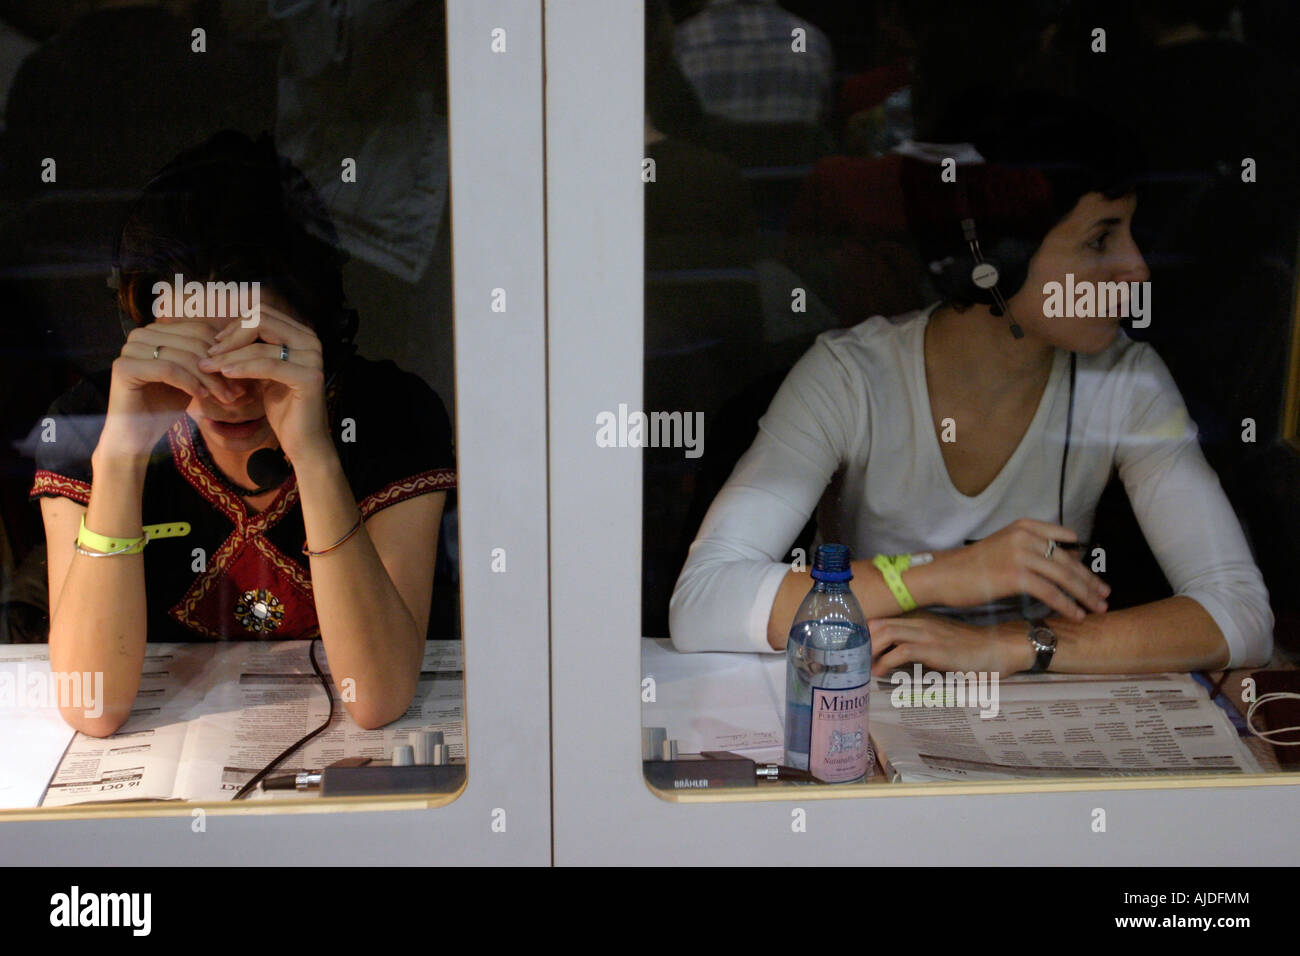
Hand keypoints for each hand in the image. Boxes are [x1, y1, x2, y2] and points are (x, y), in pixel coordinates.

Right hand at [100, 321, 245, 458]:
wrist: (136, 436)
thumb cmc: (165, 406)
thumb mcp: (194, 378)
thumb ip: (211, 361)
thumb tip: (248, 349)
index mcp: (156, 330)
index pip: (199, 330)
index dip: (225, 352)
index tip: (242, 376)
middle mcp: (141, 334)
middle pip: (193, 341)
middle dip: (219, 367)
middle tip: (237, 391)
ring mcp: (129, 349)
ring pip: (183, 356)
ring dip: (209, 379)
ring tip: (225, 398)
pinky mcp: (123, 367)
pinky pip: (168, 369)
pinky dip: (190, 382)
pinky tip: (203, 397)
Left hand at [201, 302, 329, 463]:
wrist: (303, 442)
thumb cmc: (284, 409)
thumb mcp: (265, 373)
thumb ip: (254, 351)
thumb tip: (223, 333)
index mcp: (302, 336)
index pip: (263, 314)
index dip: (236, 326)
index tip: (216, 344)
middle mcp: (311, 342)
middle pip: (262, 321)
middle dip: (231, 337)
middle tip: (210, 354)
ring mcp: (312, 359)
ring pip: (260, 345)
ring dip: (229, 355)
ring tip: (208, 367)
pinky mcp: (309, 378)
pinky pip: (267, 365)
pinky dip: (243, 368)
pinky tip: (225, 374)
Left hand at [868, 612, 1031, 677]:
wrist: (997, 648)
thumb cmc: (967, 649)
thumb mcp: (936, 642)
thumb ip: (914, 645)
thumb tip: (890, 659)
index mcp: (917, 618)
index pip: (881, 619)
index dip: (863, 634)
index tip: (852, 651)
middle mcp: (918, 621)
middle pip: (877, 623)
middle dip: (861, 642)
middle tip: (852, 662)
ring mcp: (925, 632)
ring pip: (885, 632)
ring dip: (870, 651)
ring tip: (862, 667)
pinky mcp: (933, 647)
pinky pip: (901, 650)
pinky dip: (886, 661)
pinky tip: (879, 673)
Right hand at [930, 518, 1107, 621]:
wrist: (943, 575)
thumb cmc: (969, 567)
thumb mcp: (1002, 547)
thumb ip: (1028, 550)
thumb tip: (1057, 566)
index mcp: (1023, 526)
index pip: (1063, 539)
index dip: (1082, 560)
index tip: (1093, 576)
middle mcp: (1025, 537)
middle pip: (1068, 561)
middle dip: (1089, 581)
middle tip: (1104, 596)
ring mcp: (1021, 555)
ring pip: (1064, 577)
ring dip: (1085, 595)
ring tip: (1098, 608)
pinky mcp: (1016, 576)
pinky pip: (1051, 592)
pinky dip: (1067, 605)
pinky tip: (1077, 616)